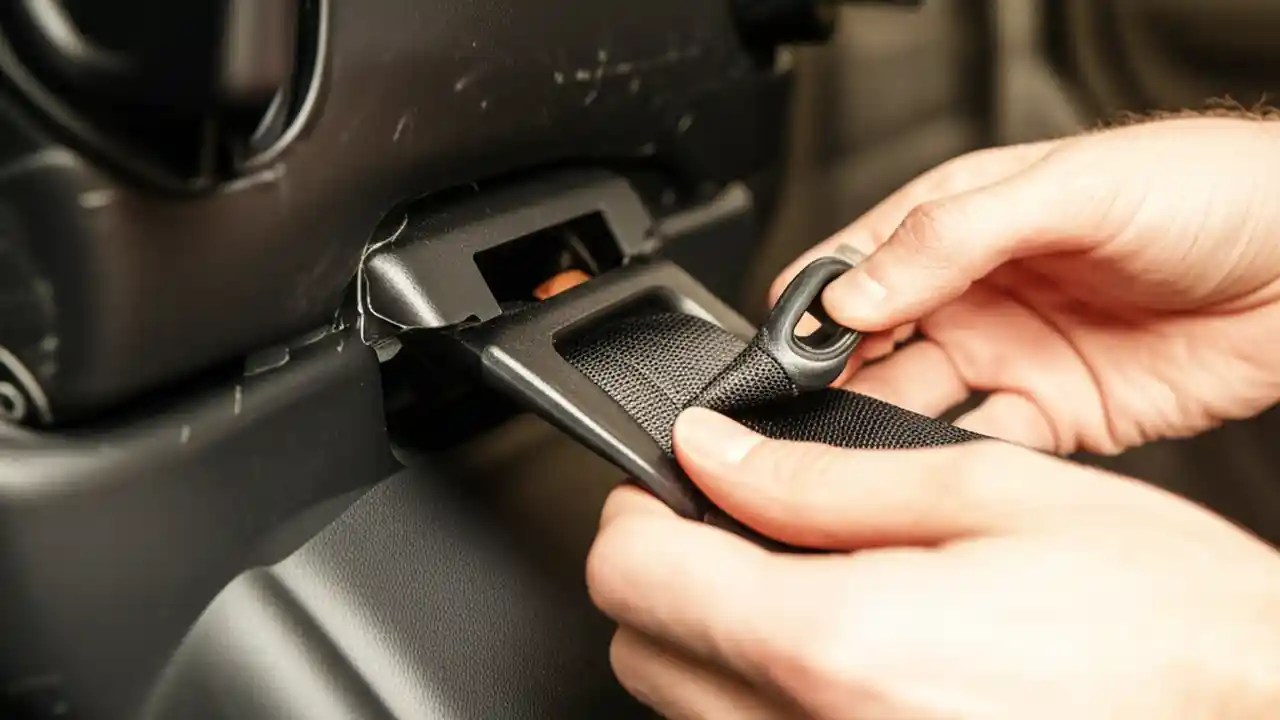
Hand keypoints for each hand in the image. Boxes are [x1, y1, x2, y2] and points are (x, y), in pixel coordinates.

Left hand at [588, 409, 1279, 718]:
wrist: (1248, 708)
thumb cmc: (1156, 617)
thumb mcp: (983, 495)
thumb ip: (817, 479)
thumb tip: (712, 451)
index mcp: (841, 644)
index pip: (636, 578)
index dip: (636, 514)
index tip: (667, 485)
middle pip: (642, 651)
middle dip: (663, 573)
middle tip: (730, 521)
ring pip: (686, 708)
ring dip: (709, 633)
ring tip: (800, 579)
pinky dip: (760, 691)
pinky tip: (836, 647)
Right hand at [772, 117, 1279, 452]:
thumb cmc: (1206, 192)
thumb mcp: (1068, 191)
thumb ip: (951, 237)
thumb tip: (853, 291)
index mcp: (957, 223)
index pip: (852, 267)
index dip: (811, 310)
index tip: (783, 356)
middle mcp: (971, 293)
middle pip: (868, 346)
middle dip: (827, 381)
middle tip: (798, 420)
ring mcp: (1009, 356)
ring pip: (911, 403)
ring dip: (874, 430)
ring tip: (846, 457)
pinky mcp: (1054, 415)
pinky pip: (982, 446)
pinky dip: (948, 467)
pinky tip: (925, 478)